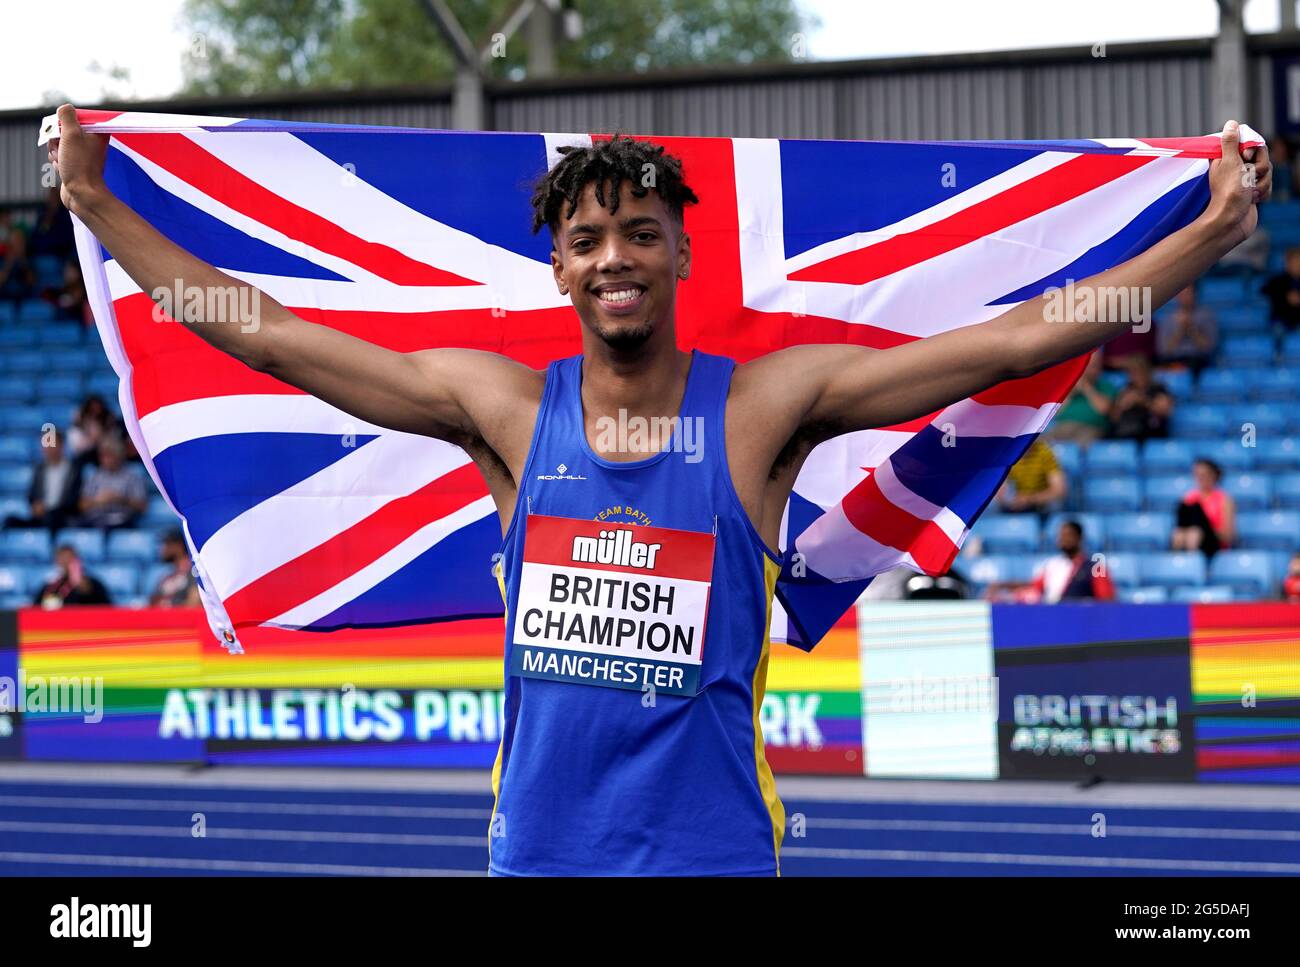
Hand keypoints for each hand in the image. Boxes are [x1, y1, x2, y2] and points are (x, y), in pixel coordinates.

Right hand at [47, 104, 108, 214]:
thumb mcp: (72, 134)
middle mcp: (91, 141)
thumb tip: (65, 107)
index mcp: (97, 132)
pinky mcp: (74, 163)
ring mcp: (82, 153)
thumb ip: (67, 117)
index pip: (73, 117)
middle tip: (62, 149)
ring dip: (55, 151)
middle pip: (63, 130)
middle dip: (56, 139)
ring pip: (58, 143)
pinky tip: (62, 168)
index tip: (62, 133)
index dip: (63, 124)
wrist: (82, 194)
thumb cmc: (80, 165)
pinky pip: (58, 155)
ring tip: (63, 161)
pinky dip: (56, 161)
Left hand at [1202, 120, 1270, 248]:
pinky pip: (1268, 185)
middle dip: (1260, 168)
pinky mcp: (1252, 192)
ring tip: (1249, 192)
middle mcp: (1235, 167)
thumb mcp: (1230, 162)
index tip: (1246, 156)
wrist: (1231, 222)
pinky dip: (1263, 192)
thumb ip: (1230, 142)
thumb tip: (1231, 124)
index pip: (1250, 142)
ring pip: (1267, 171)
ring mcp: (1245, 180)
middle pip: (1262, 156)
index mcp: (1226, 158)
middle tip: (1248, 177)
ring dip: (1261, 182)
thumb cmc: (1229, 193)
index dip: (1253, 149)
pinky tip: (1253, 200)